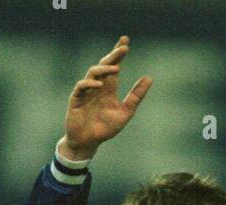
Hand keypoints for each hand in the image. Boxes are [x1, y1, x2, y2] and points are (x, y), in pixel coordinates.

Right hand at [59, 35, 152, 160]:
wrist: (89, 142)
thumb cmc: (105, 128)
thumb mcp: (125, 112)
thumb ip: (136, 96)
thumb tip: (149, 78)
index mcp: (108, 87)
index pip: (114, 66)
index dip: (119, 53)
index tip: (126, 41)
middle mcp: (97, 86)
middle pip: (104, 64)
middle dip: (113, 55)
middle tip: (124, 47)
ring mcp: (86, 91)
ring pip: (93, 72)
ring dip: (104, 69)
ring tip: (117, 68)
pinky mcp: (76, 99)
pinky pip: (82, 86)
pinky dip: (90, 84)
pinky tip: (100, 84)